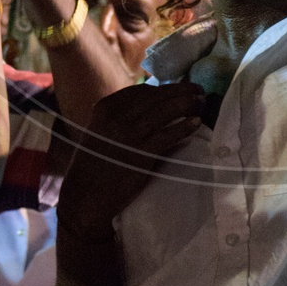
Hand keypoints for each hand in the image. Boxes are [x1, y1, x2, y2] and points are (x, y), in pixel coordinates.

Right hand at [56, 82, 204, 241]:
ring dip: (188, 103)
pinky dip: (185, 126)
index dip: (165, 88)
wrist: (84, 197)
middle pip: (157, 96)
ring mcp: (129, 134)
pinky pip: (169, 134)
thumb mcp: (101, 131)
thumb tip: (152, 104)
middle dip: (181, 91)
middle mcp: (117, 116)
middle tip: (199, 91)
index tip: (180, 88)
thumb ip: (120, 117)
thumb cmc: (95, 165)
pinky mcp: (141, 154)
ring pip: (166, 110)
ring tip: (202, 102)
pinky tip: (196, 122)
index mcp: (106, 107)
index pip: (142, 90)